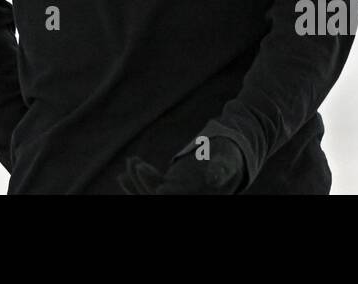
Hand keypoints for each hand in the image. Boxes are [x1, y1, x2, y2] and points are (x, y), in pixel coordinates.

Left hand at [116, 135, 246, 193]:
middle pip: (160, 199)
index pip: (180, 199)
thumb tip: (213, 175)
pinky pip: (150, 189)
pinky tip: (127, 171)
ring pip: (151, 195)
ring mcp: (176, 196)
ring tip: (132, 161)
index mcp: (201, 198)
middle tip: (137, 165)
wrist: (226, 156)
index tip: (156, 184)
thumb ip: (222, 168)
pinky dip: (137, 181)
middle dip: (146, 185)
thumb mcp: (228, 160)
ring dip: (138, 182)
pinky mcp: (167, 189)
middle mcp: (187, 200)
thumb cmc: (230, 157)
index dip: (167, 193)